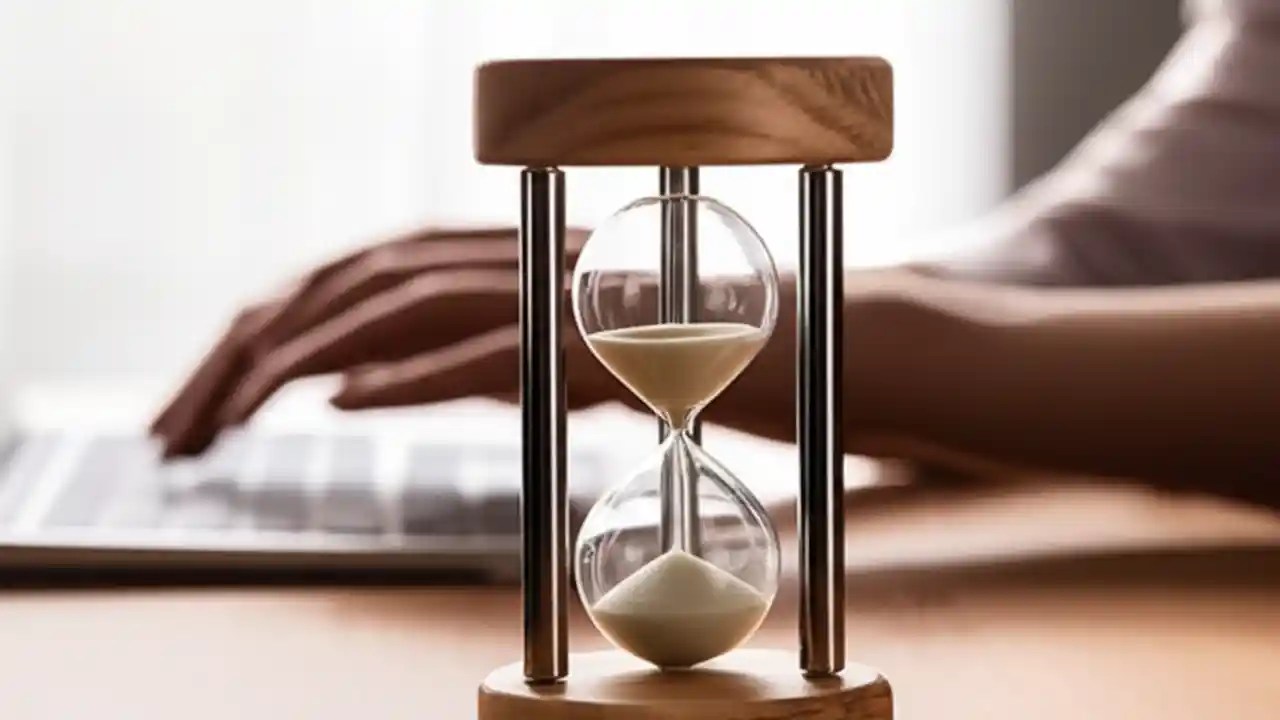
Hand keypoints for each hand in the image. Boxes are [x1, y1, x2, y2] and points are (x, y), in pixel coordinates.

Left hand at [150, 226, 797, 457]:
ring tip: (221, 422)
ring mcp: (556, 288)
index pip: (354, 275)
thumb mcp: (552, 351)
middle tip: (178, 425)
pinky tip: (339, 400)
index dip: (267, 326)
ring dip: (294, 363)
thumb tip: (379, 382)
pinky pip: (489, 350)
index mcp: (500, 254)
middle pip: (349, 278)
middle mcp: (517, 253)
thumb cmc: (693, 352)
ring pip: (397, 304)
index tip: (209, 396)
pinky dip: (408, 373)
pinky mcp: (600, 337)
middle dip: (243, 350)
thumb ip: (474, 354)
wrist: (818, 346)